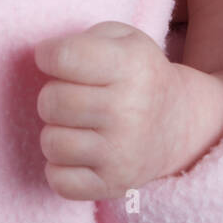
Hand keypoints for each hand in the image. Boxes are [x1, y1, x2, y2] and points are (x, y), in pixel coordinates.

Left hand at [35, 21, 186, 200]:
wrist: (178, 123)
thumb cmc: (136, 75)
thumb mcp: (123, 39)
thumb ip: (83, 39)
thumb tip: (44, 58)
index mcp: (132, 65)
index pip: (64, 57)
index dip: (48, 55)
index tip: (56, 59)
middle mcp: (131, 110)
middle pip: (53, 101)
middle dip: (52, 95)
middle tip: (72, 95)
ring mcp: (123, 152)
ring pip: (52, 142)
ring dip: (56, 132)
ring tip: (77, 125)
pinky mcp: (114, 184)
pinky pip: (59, 181)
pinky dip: (60, 168)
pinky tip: (79, 153)